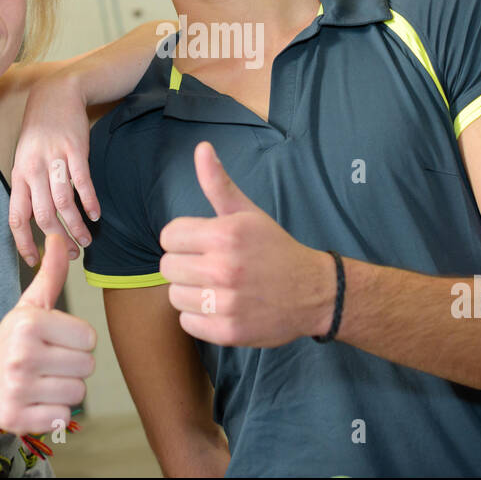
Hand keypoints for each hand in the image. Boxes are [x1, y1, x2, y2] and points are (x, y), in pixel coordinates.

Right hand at [0, 234, 95, 435]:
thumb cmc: (14, 342)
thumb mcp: (30, 306)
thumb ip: (50, 274)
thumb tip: (58, 237)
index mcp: (29, 323)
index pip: (89, 337)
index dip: (76, 341)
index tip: (54, 341)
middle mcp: (21, 355)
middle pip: (87, 365)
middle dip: (72, 366)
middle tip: (47, 364)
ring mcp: (18, 389)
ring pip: (79, 393)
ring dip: (65, 389)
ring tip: (42, 381)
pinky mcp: (18, 418)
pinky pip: (64, 416)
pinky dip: (54, 412)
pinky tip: (35, 401)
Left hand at [9, 71, 99, 265]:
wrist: (55, 94)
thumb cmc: (40, 131)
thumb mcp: (26, 158)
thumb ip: (30, 186)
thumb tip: (37, 219)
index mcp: (18, 175)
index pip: (16, 217)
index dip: (24, 242)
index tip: (36, 260)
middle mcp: (33, 169)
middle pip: (43, 216)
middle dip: (57, 240)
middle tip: (71, 254)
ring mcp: (54, 159)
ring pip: (63, 204)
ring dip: (76, 227)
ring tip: (86, 240)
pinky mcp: (74, 150)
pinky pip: (82, 183)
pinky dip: (89, 202)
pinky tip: (96, 214)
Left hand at [159, 141, 331, 346]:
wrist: (313, 292)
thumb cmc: (274, 249)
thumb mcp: (247, 213)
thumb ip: (218, 183)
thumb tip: (201, 147)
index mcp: (225, 234)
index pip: (168, 236)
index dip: (183, 239)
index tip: (202, 243)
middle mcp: (223, 268)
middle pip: (167, 267)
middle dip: (184, 265)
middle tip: (210, 266)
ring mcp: (226, 303)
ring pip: (175, 296)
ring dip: (191, 292)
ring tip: (216, 288)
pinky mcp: (228, 332)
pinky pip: (187, 323)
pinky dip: (199, 318)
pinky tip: (220, 307)